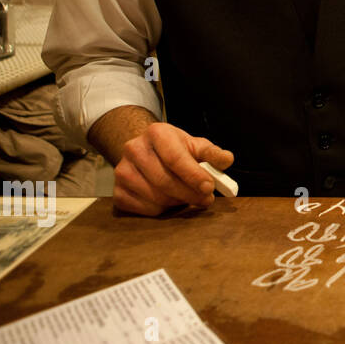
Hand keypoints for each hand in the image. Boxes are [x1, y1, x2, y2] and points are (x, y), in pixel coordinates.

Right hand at [113, 122, 234, 216]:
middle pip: (165, 180)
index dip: (194, 175)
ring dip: (178, 202)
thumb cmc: (176, 149)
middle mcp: (134, 149)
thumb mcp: (196, 145)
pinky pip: (145, 209)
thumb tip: (227, 160)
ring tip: (189, 197)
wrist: (146, 152)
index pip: (175, 158)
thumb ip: (212, 154)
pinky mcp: (117, 192)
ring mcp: (122, 171)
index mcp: (157, 133)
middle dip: (190, 194)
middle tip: (206, 199)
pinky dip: (163, 210)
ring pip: (156, 197)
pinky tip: (171, 200)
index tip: (209, 188)